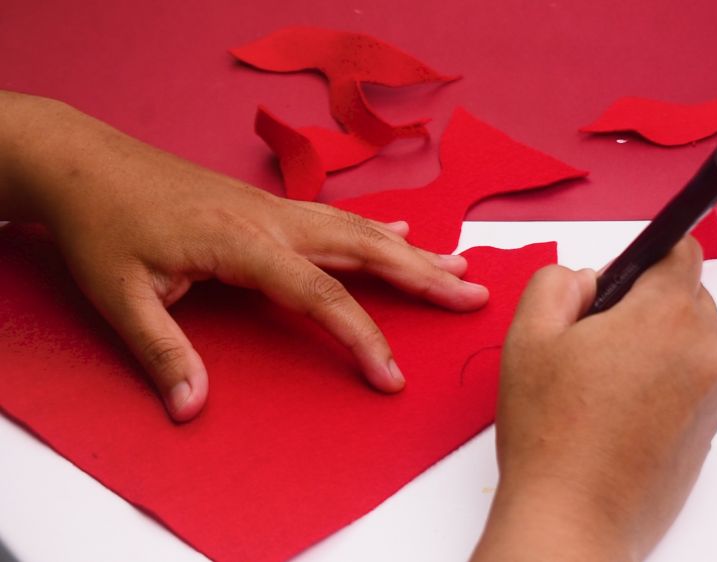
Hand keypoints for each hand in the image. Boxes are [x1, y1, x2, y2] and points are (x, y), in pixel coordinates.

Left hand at [0, 92, 488, 420]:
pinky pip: (338, 218)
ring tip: (459, 266)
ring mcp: (273, 209)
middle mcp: (272, 222)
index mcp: (243, 245)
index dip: (362, 339)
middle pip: (364, 251)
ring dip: (413, 251)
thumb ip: (162, 351)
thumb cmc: (102, 225)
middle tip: (474, 295)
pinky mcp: (266, 206)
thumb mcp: (119, 296)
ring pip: (359, 229)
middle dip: (424, 276)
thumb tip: (193, 407)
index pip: (321, 297)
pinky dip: (376, 229)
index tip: (392, 377)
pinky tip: (401, 234)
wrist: (83, 163)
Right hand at [473, 237, 716, 560]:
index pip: (679, 252)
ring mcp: (713, 395)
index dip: (643, 258)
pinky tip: (619, 412)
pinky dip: (663, 384)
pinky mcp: (709, 430)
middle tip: (594, 341)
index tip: (619, 279)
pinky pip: (692, 383)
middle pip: (686, 297)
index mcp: (667, 317)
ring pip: (689, 341)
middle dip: (644, 305)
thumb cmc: (551, 434)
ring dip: (654, 346)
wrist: (573, 518)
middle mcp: (705, 352)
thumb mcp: (529, 335)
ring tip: (602, 384)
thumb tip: (587, 280)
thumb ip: (557, 282)